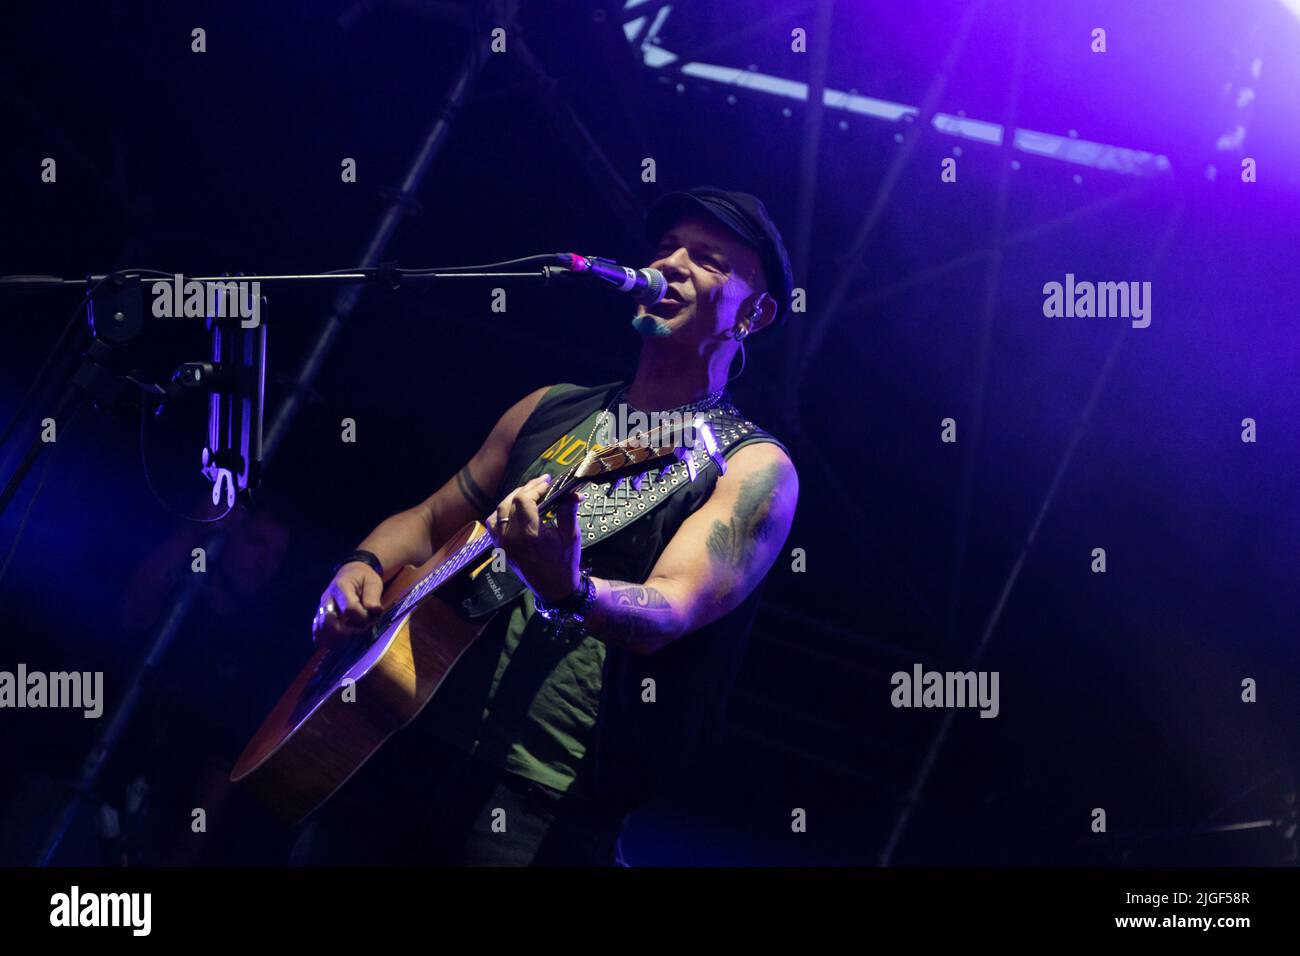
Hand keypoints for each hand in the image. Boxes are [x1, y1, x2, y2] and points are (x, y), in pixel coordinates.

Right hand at [312, 561, 384, 646]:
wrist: (350, 574)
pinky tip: (341, 641)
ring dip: (338, 639)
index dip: (362, 618)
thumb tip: (375, 611)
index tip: (372, 619)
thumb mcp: (373, 582)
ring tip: (353, 636)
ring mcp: (321, 609)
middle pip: (329, 622)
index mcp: (341, 587)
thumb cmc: (363, 579)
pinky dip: (328, 641)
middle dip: (348, 632)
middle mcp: (327, 599)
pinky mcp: (319, 617)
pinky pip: (317, 634)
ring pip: (321, 630)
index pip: (349, 608)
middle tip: (362, 630)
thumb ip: (373, 596)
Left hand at [486, 474, 583, 602]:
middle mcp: (512, 538)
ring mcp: (503, 544)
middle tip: (541, 485)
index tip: (548, 483)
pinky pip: (493, 523)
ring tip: (529, 494)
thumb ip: (568, 511)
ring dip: (513, 498)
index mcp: (529, 535)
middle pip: (510, 501)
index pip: (523, 500)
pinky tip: (515, 510)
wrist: (554, 589)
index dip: (535, 487)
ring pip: (499, 510)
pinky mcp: (500, 547)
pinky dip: (502, 512)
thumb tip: (572, 492)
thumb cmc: (564, 563)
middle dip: (526, 489)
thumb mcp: (571, 536)